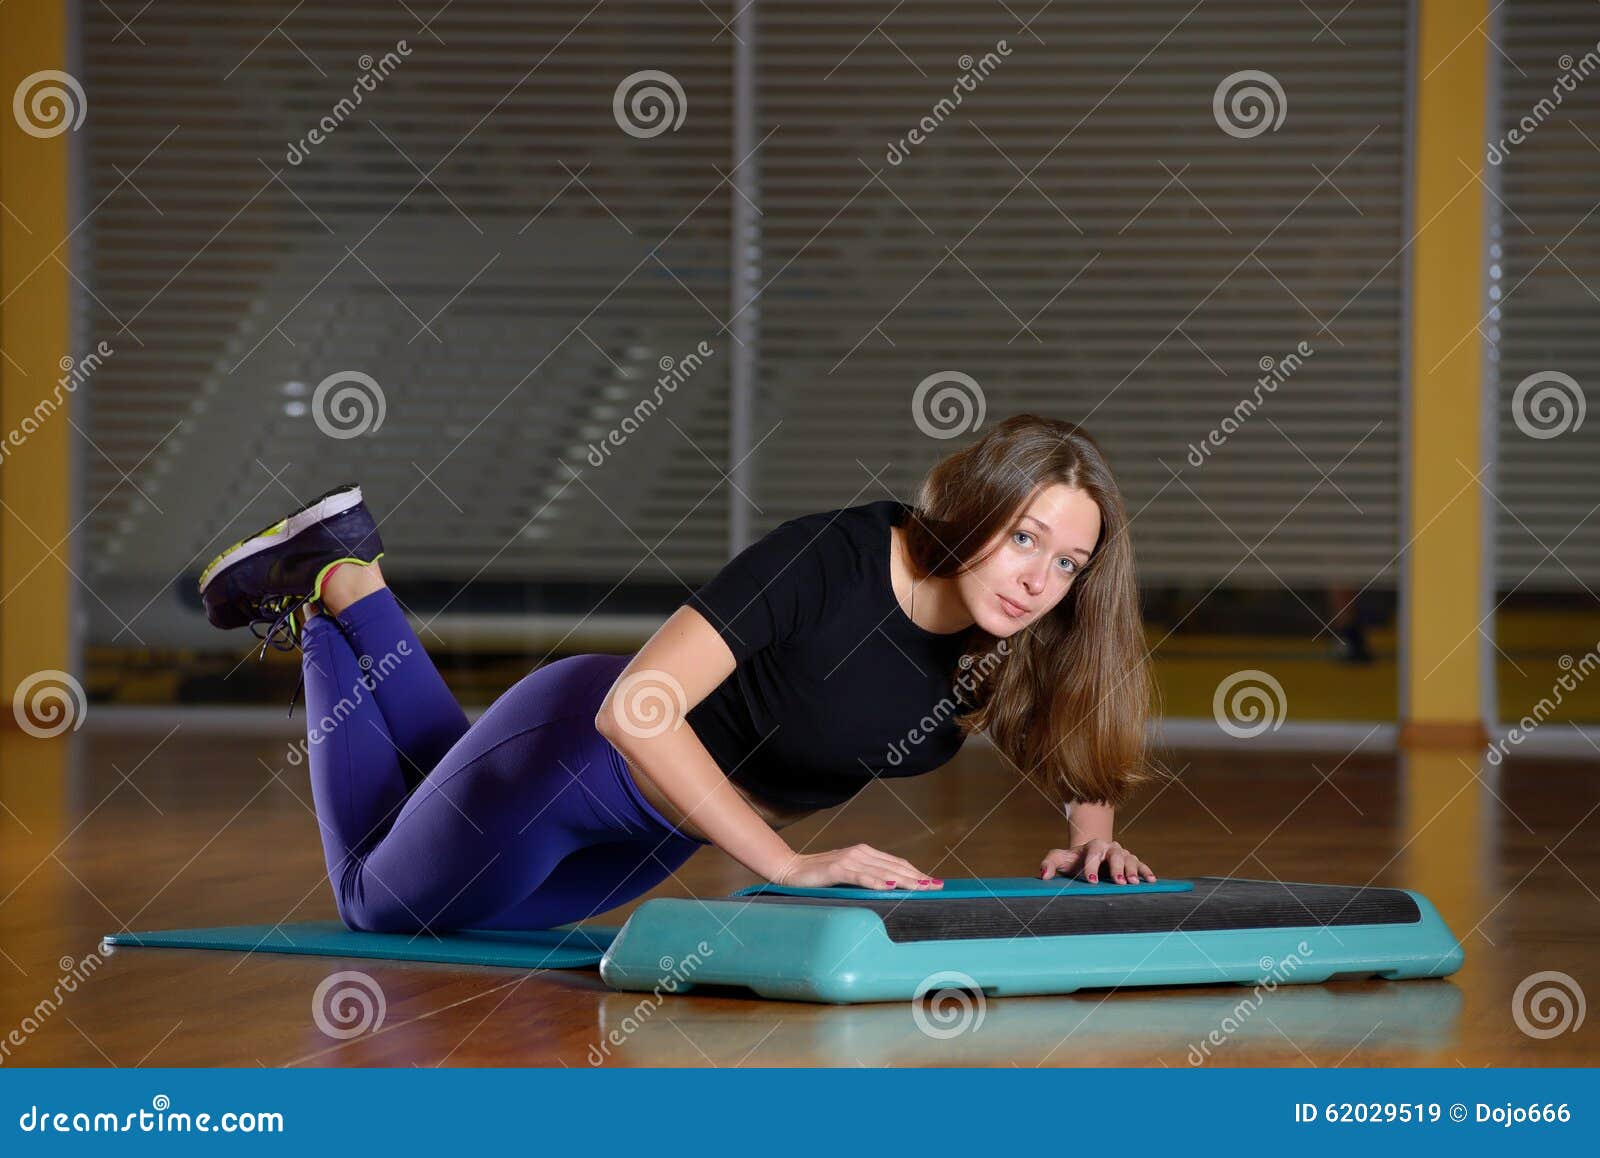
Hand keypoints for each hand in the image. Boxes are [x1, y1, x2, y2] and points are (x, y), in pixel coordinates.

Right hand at [773, 844, 943, 890]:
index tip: (934, 882)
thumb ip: (866, 878)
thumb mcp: (847, 875)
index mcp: (864, 853)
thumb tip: (890, 889)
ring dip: (905, 879)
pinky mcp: (837, 869)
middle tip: (937, 886)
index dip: (916, 872)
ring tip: (922, 887)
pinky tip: (890, 887)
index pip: (897, 863)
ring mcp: (849, 859)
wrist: (790, 869)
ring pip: (883, 870)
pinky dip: (877, 881)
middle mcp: (860, 852)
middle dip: (918, 877)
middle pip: (895, 866)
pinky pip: (862, 876)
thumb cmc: (819, 876)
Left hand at [1039, 839, 1154, 884]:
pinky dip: (1146, 871)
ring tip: (1133, 883)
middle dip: (1117, 868)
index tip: (1091, 881)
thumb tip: (1042, 875)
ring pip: (1130, 859)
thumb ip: (1049, 863)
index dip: (1091, 867)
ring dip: (1133, 870)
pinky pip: (1141, 864)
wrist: (1090, 855)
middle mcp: (1109, 847)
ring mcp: (1122, 853)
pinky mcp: (1131, 861)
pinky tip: (1151, 881)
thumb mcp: (1060, 859)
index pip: (1092, 854)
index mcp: (1092, 846)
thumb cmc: (1073, 860)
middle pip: (1115, 855)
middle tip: (1119, 883)